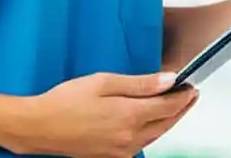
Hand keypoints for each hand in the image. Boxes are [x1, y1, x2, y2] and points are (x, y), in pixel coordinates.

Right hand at [6, 72, 198, 157]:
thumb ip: (138, 83)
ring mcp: (122, 150)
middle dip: (181, 109)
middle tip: (190, 95)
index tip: (191, 86)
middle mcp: (131, 137)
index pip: (168, 106)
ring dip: (168, 121)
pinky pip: (141, 144)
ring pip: (156, 136)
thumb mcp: (102, 82)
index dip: (183, 96)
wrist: (40, 127)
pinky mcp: (113, 157)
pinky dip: (152, 132)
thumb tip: (168, 80)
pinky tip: (149, 122)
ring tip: (175, 107)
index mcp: (130, 116)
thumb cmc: (65, 101)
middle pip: (167, 124)